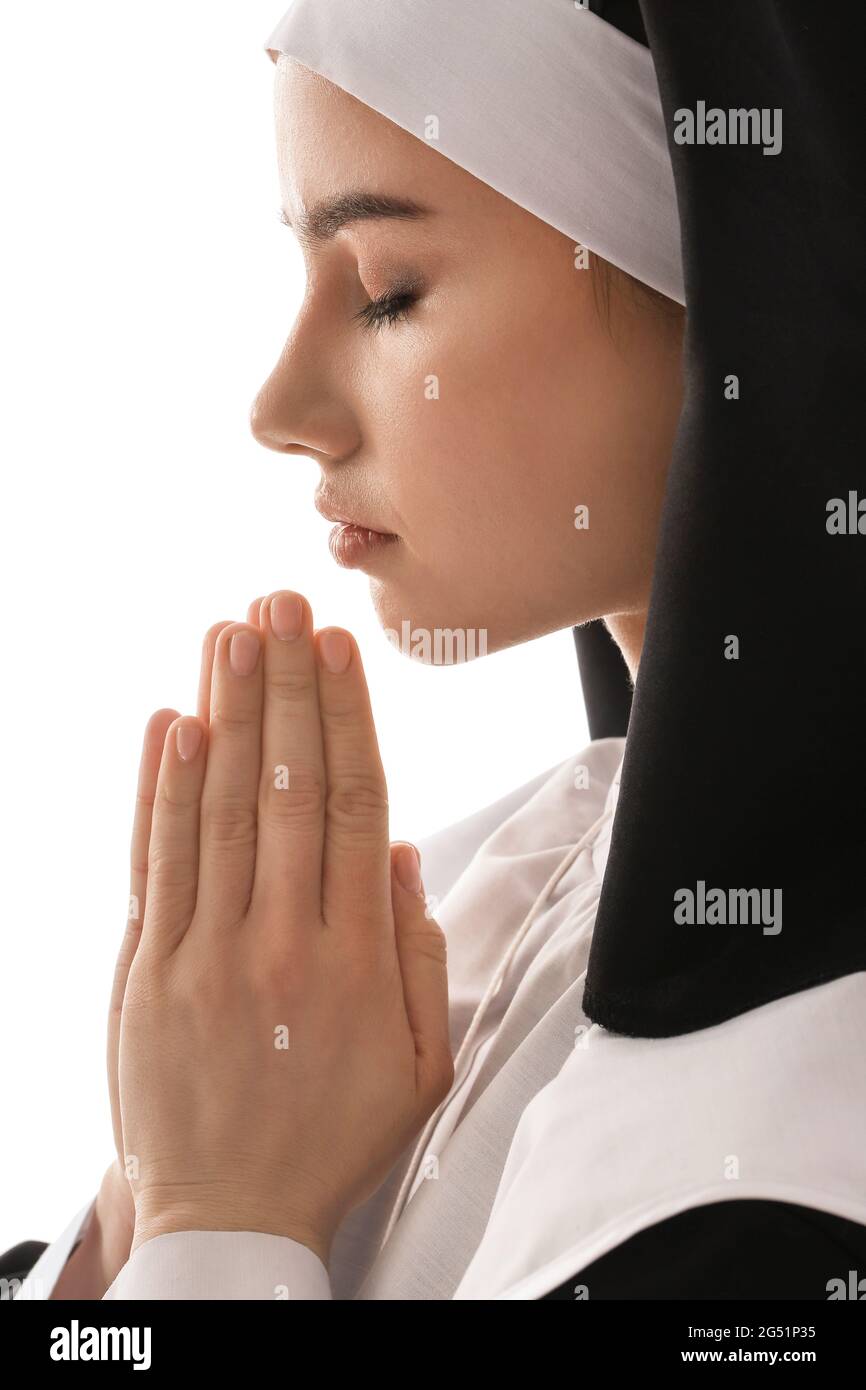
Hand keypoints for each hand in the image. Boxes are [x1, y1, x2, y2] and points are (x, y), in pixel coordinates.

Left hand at [117, 591, 452, 1262]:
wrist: (226, 1219)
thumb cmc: (327, 1138)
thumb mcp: (420, 1066)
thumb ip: (422, 958)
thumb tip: (406, 858)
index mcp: (358, 960)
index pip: (358, 807)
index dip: (348, 717)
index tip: (337, 648)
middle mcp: (284, 942)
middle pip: (288, 787)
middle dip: (286, 685)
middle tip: (282, 603)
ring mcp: (208, 953)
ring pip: (220, 809)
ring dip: (226, 712)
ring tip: (231, 633)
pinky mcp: (148, 971)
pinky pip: (156, 863)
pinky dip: (161, 790)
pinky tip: (171, 723)